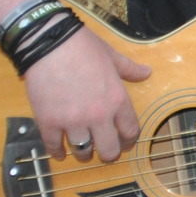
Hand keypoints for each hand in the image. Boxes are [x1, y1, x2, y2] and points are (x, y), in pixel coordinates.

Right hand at [23, 26, 149, 160]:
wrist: (49, 43)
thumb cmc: (84, 47)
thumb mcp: (112, 57)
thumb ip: (130, 69)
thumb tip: (147, 72)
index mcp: (117, 100)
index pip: (130, 132)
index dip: (129, 141)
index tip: (124, 142)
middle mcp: (98, 116)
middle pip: (109, 150)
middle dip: (108, 153)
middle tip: (104, 150)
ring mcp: (72, 121)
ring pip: (82, 152)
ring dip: (83, 154)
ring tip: (82, 151)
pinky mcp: (49, 122)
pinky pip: (54, 146)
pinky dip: (56, 152)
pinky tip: (58, 153)